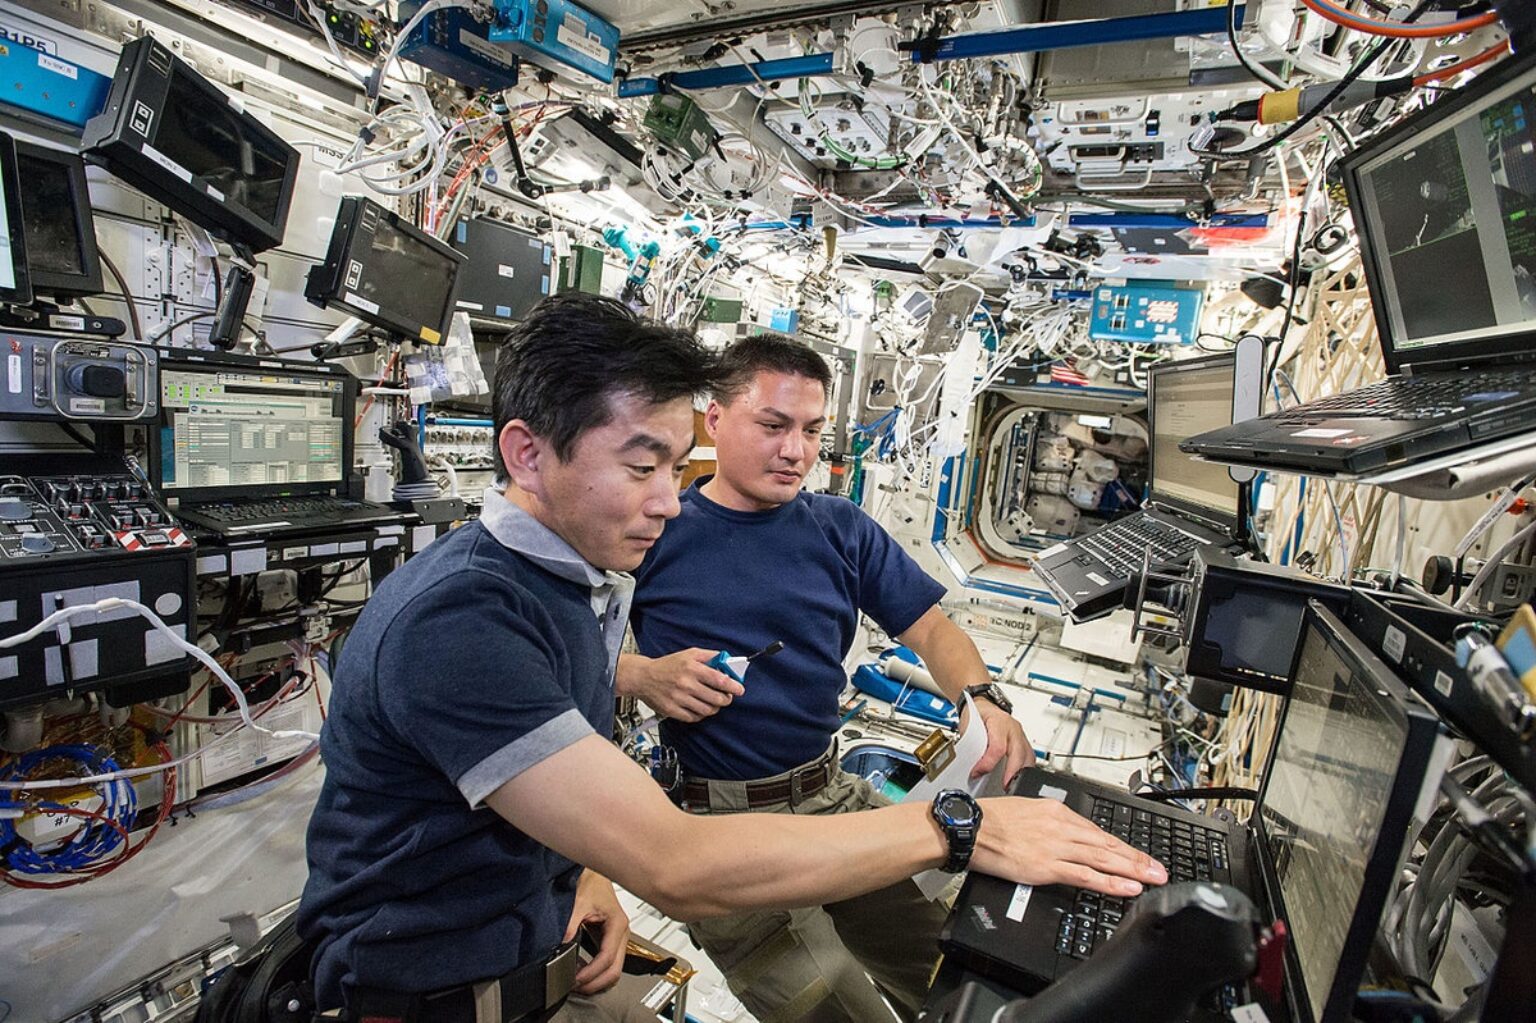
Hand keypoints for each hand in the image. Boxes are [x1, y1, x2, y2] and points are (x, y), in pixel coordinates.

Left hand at [564, 870, 628, 994]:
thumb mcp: (579, 902)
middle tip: (575, 987)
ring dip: (596, 981)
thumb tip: (562, 943)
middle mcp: (622, 934)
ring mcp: (618, 939)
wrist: (595, 875)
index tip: (575, 978)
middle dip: (595, 983)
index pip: (607, 958)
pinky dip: (596, 973)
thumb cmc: (592, 883)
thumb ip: (571, 924)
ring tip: (576, 981)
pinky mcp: (611, 941)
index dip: (591, 972)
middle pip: (615, 971)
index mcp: (618, 924)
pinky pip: (608, 964)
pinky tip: (581, 970)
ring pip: (614, 971)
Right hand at [623, 649, 744, 722]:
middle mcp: (686, 684)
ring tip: (713, 702)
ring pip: (707, 710)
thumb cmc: (667, 665)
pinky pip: (694, 718)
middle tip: (726, 697)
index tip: (739, 689)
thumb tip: (727, 661)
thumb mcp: (689, 653)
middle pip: (716, 698)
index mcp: (692, 668)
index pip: (720, 680)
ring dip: (714, 708)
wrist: (642, 677)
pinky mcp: (672, 710)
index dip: (734, 686)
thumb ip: (710, 656)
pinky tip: (699, 707)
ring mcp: (679, 698)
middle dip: (726, 699)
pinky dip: (700, 715)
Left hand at [959, 695, 1035, 784]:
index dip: (987, 763)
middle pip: (1018, 753)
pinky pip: (1029, 757)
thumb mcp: (968, 727)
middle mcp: (1013, 728)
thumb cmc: (976, 715)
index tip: (977, 773)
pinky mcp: (1024, 742)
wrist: (983, 706)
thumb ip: (971, 747)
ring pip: (1028, 757)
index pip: (997, 747)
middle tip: (1003, 787)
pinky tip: (1016, 779)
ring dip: (1021, 774)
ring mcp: (1021, 734)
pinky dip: (1024, 770)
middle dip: (1011, 773)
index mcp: (998, 722)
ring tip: (1010, 787)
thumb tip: (973, 768)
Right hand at [969, 796, 1167, 897]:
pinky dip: (1110, 882)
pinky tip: (1127, 887)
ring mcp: (1056, 846)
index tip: (1136, 854)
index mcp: (1056, 811)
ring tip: (1153, 878)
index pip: (1096, 830)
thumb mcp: (1025, 809)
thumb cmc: (989, 820)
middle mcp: (1061, 827)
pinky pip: (1086, 875)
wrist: (970, 828)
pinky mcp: (1048, 866)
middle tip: (1159, 869)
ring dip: (1133, 869)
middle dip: (1136, 857)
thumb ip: (1047, 823)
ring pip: (1104, 858)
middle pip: (1107, 843)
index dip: (1120, 845)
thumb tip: (1062, 835)